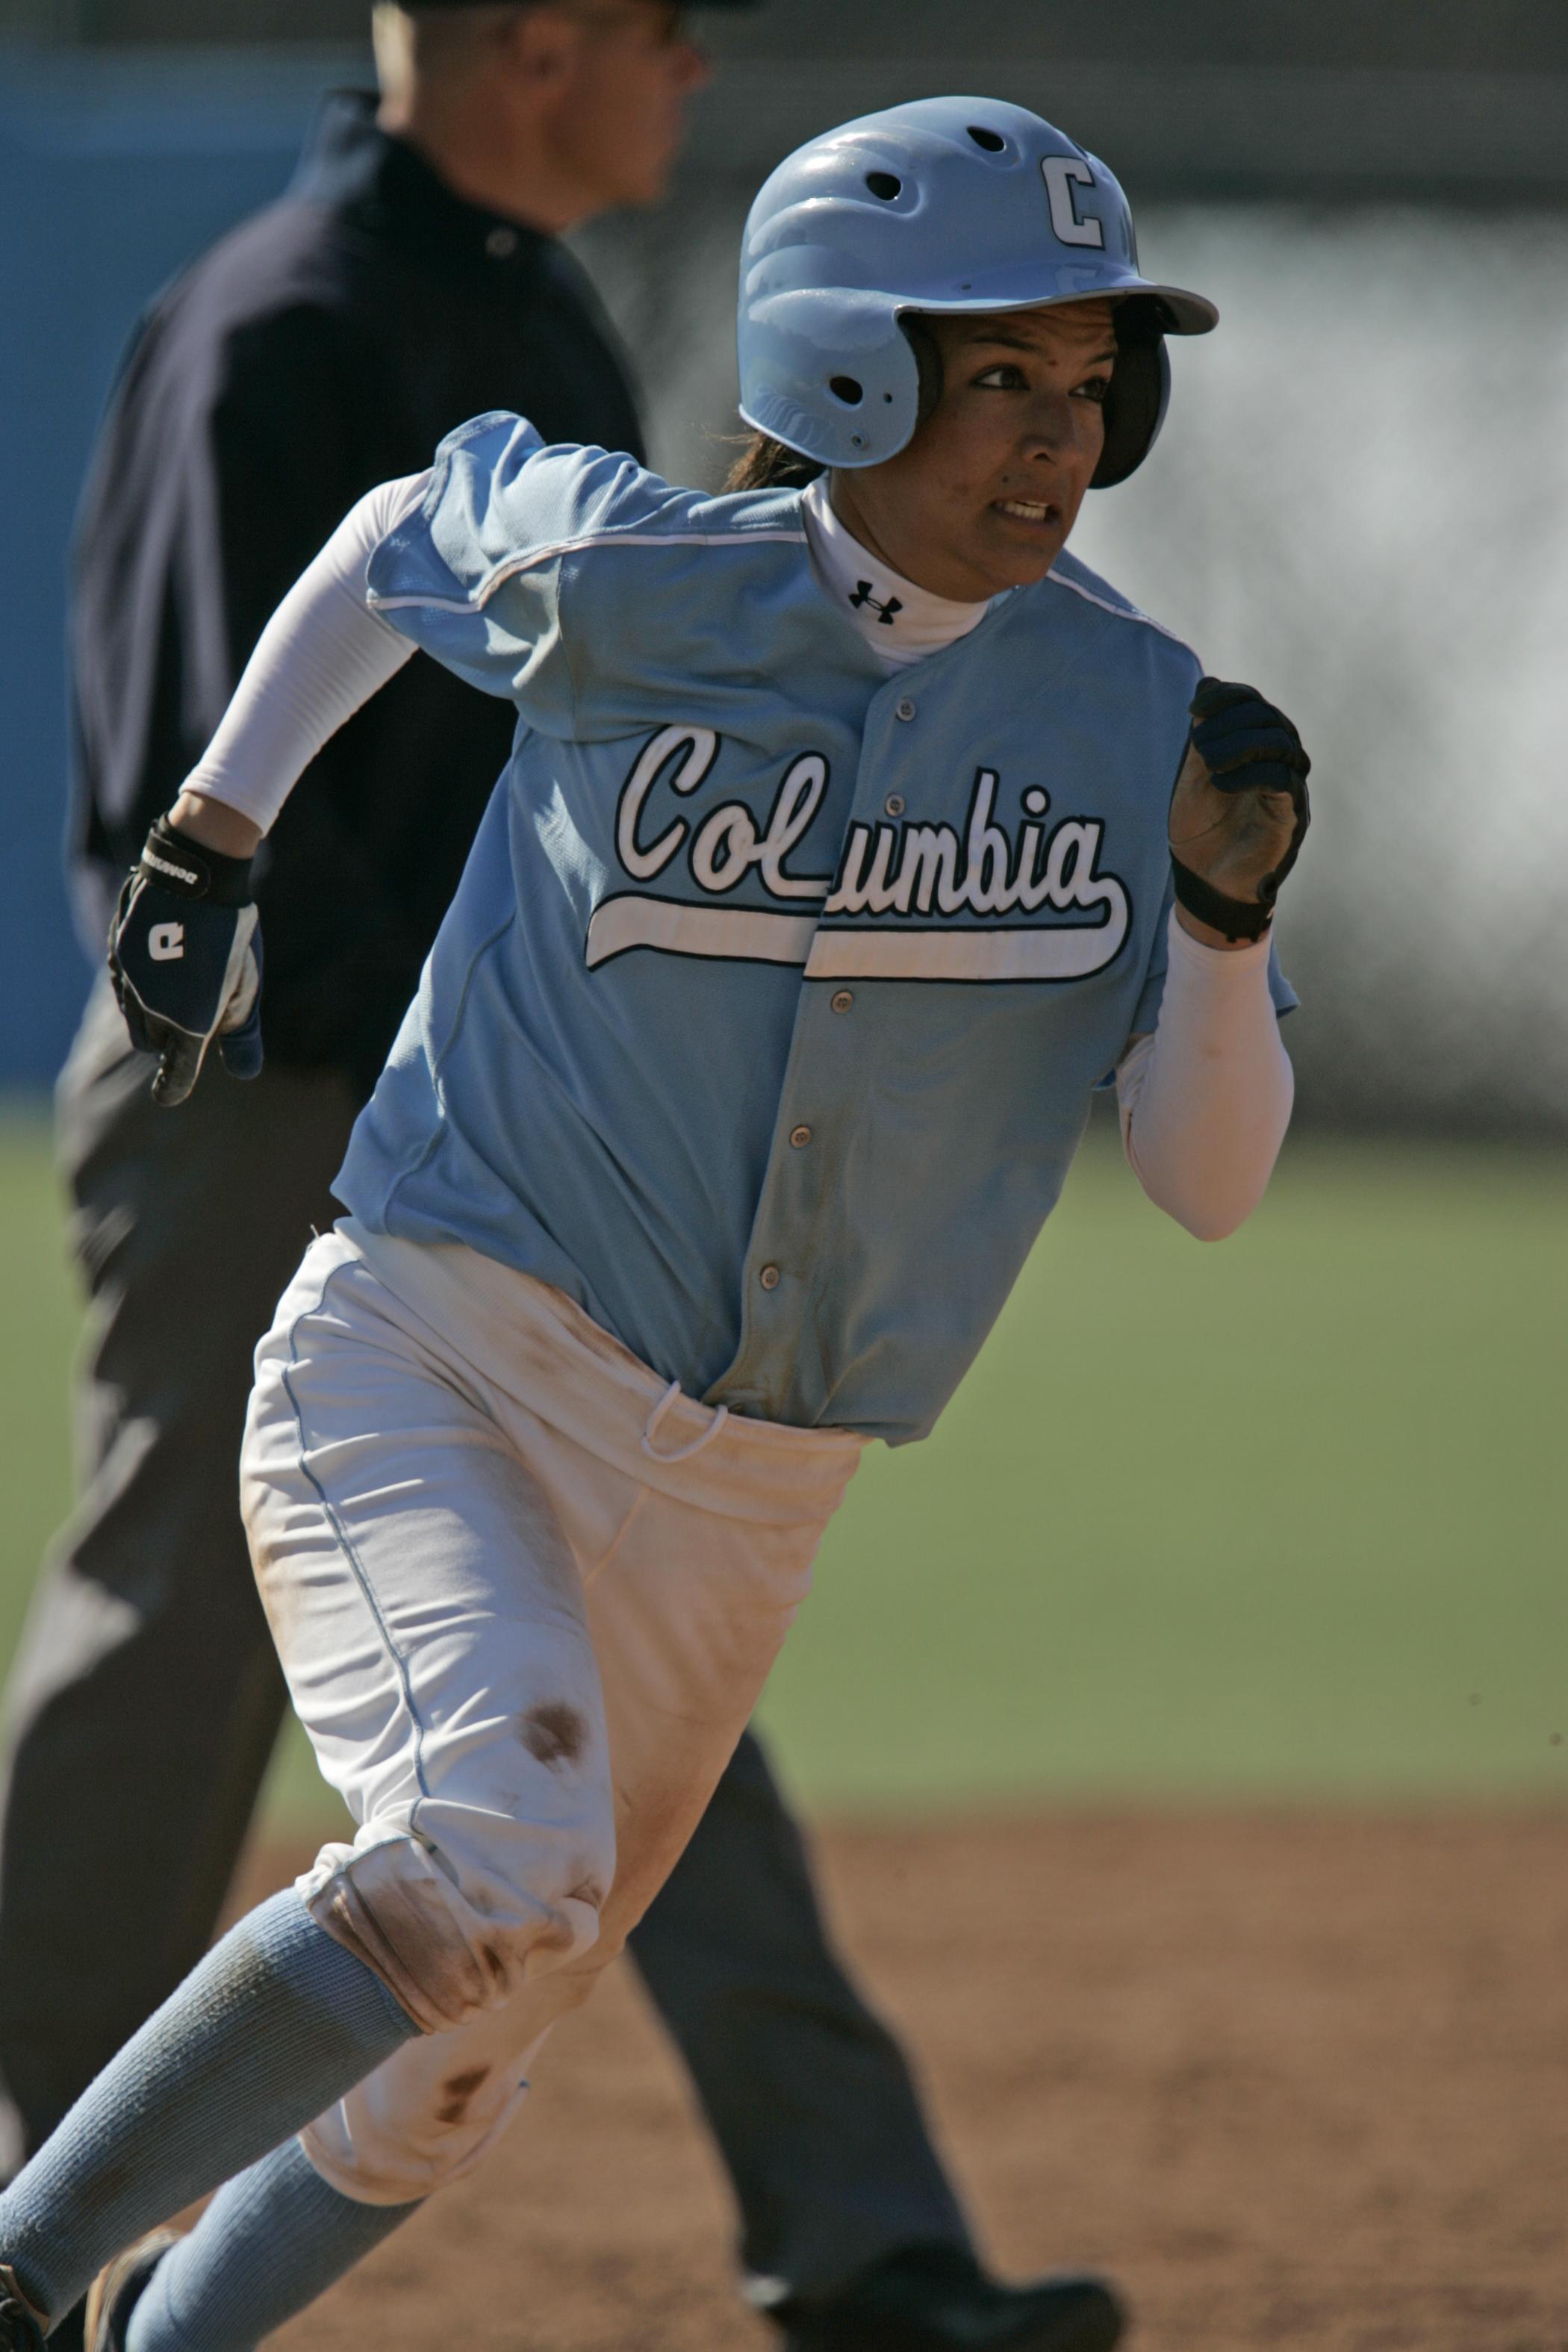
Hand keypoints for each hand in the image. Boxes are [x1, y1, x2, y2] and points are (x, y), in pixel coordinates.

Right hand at [108, 817, 263, 1105]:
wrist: (199, 878)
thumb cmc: (232, 936)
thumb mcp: (246, 988)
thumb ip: (242, 1036)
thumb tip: (245, 1074)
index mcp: (190, 1024)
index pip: (176, 1072)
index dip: (174, 1088)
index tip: (169, 1096)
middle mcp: (153, 1009)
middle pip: (152, 1044)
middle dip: (169, 1041)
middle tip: (196, 1016)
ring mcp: (129, 983)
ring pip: (134, 1016)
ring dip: (152, 1014)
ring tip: (181, 986)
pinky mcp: (117, 957)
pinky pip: (123, 986)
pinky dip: (139, 988)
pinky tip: (161, 965)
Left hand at [1168, 678, 1310, 942]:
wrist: (1204, 881)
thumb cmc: (1199, 830)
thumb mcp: (1192, 775)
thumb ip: (1203, 735)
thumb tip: (1209, 685)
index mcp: (1256, 748)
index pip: (1254, 704)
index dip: (1229, 696)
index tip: (1194, 709)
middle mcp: (1280, 763)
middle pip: (1270, 718)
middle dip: (1231, 723)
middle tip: (1199, 747)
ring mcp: (1289, 789)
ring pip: (1282, 743)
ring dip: (1241, 744)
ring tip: (1209, 763)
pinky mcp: (1291, 816)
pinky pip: (1284, 780)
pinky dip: (1252, 773)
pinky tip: (1221, 784)